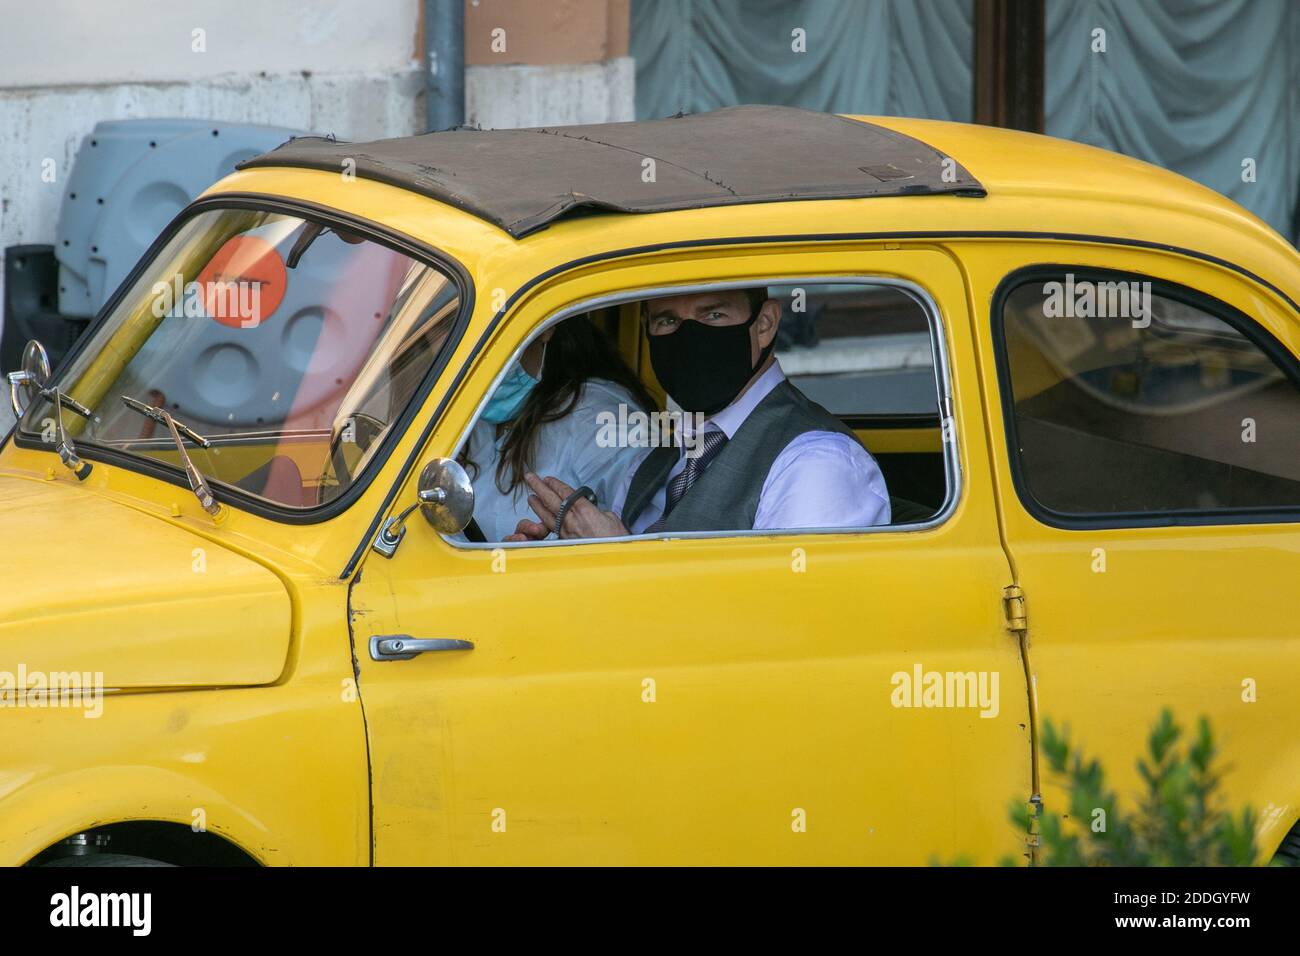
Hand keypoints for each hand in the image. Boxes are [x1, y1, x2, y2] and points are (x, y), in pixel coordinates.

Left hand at [505, 473, 628, 540]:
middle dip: (539, 487)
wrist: (613, 561)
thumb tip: (592, 511)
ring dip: (537, 505)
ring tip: (530, 497)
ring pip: (547, 515)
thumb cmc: (616, 541)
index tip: (547, 478)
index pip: (565, 492)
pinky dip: (545, 520)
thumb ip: (597, 512)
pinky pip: (552, 529)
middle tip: (529, 478)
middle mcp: (571, 520)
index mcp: (584, 510)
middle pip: (550, 500)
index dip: (554, 484)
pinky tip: (541, 518)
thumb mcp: (612, 519)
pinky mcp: (565, 543)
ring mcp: (566, 533)